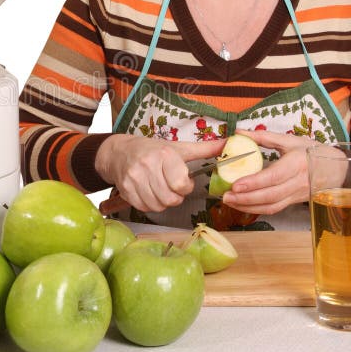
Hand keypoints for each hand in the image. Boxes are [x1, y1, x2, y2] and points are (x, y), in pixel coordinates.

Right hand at [95, 134, 225, 211]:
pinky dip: (149, 204)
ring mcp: (134, 178)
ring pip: (158, 205)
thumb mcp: (179, 147)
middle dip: (175, 196)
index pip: (181, 184)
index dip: (185, 186)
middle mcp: (147, 165)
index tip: (182, 180)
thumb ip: (206, 149)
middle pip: (170, 198)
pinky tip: (149, 192)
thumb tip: (230, 144)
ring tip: (160, 188)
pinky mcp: (125, 189)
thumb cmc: (153, 150)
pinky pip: (144, 208)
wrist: (120, 151)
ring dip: (162, 201)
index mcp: (164, 154)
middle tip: (170, 186)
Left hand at [221, 129, 316, 215]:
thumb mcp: (289, 140)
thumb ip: (263, 137)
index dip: (254, 182)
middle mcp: (297, 182)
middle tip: (225, 195)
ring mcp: (296, 195)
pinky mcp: (293, 202)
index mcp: (297, 164)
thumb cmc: (310, 151)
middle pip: (270, 195)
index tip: (235, 184)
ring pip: (271, 206)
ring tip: (229, 201)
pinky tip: (242, 205)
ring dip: (248, 206)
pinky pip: (274, 209)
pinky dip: (256, 209)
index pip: (274, 176)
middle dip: (246, 198)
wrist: (336, 169)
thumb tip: (239, 132)